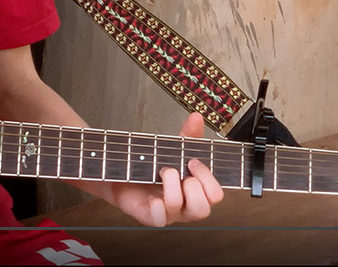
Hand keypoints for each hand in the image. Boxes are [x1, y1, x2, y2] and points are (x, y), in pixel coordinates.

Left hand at [107, 112, 224, 226]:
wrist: (122, 173)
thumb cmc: (152, 165)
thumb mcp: (172, 149)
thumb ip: (187, 135)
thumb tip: (197, 117)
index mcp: (195, 191)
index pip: (215, 194)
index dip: (207, 178)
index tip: (192, 161)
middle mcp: (185, 206)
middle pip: (204, 209)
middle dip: (193, 186)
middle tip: (178, 169)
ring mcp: (169, 213)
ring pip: (182, 210)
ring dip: (173, 186)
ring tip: (162, 173)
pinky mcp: (150, 216)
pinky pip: (159, 219)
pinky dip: (157, 206)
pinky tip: (152, 197)